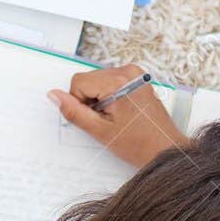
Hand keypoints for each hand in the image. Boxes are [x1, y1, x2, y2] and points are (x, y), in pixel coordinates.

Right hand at [48, 64, 187, 167]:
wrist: (166, 149)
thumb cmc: (138, 144)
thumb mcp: (100, 131)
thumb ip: (74, 112)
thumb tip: (53, 95)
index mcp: (118, 81)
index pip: (78, 82)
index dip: (80, 103)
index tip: (95, 118)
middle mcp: (128, 71)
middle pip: (88, 79)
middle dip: (90, 100)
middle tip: (107, 119)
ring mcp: (135, 73)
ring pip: (98, 80)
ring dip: (100, 98)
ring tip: (116, 116)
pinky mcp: (138, 78)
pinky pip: (111, 81)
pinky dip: (110, 95)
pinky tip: (122, 111)